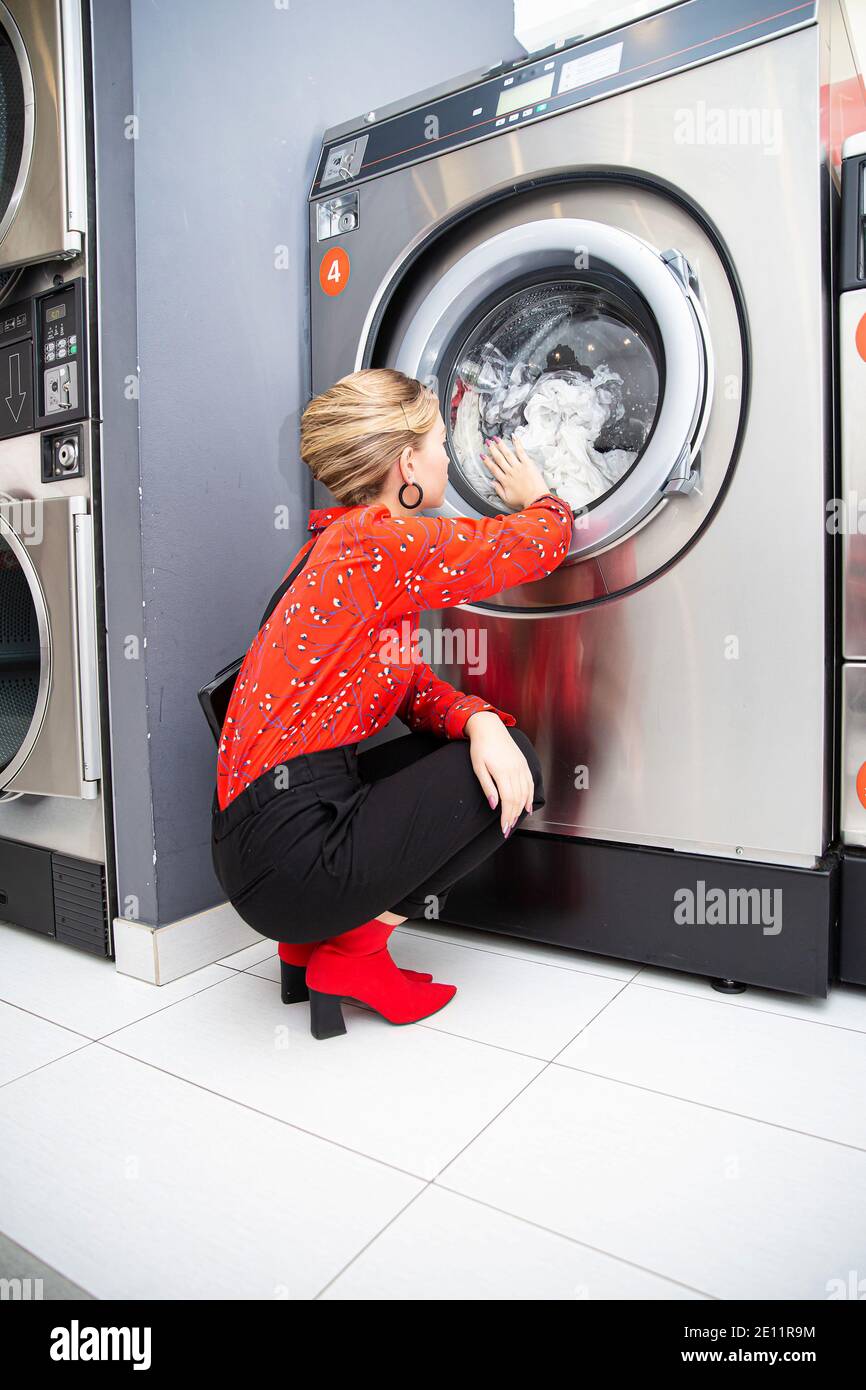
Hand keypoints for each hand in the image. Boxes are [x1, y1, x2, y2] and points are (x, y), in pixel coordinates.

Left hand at [465, 711, 534, 835]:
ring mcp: (521, 767)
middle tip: (507, 829)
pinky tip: (527, 807)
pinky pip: (530, 783)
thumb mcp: (478, 767)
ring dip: (521, 810)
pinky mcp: (524, 764)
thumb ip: (487, 786)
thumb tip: (494, 805)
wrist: (489, 727)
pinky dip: (530, 797)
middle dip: (513, 817)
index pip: (508, 800)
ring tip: (515, 821)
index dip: (506, 816)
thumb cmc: (480, 747)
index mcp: (503, 772)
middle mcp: (515, 770)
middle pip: (517, 799)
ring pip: (525, 793)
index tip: (503, 828)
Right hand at [480, 434, 549, 510]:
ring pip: (508, 454)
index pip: (493, 469)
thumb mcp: (507, 499)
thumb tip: (492, 483)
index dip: (487, 461)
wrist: (536, 499)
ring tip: (496, 438)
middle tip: (488, 442)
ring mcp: (519, 467)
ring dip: (501, 445)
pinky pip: (521, 452)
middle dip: (492, 450)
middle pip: (499, 459)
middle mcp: (510, 472)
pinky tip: (514, 437)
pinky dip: (517, 444)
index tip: (482, 455)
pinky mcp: (528, 464)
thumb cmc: (523, 501)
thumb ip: (498, 490)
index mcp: (505, 481)